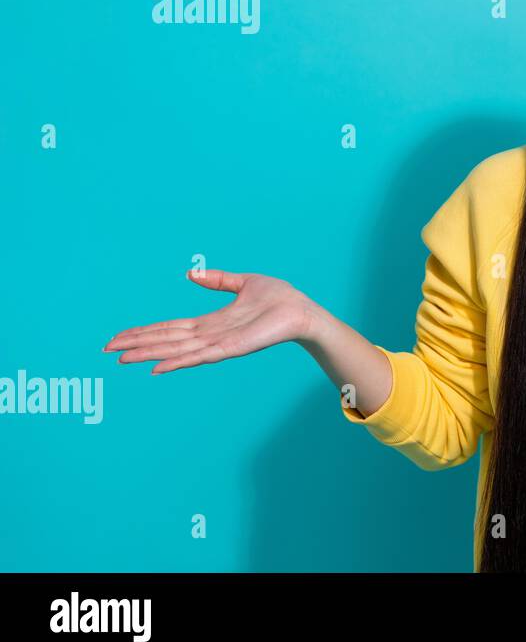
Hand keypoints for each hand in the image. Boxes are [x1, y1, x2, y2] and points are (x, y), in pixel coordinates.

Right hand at [103, 269, 320, 373]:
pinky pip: (200, 356)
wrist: (302, 310)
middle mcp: (210, 335)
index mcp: (210, 322)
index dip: (144, 331)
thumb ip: (217, 280)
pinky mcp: (231, 349)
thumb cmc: (278, 298)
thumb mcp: (242, 283)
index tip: (119, 336)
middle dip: (137, 344)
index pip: (170, 328)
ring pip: (176, 350)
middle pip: (166, 340)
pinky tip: (158, 367)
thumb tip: (190, 274)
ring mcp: (219, 344)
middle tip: (108, 351)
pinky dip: (178, 361)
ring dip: (149, 353)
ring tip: (123, 359)